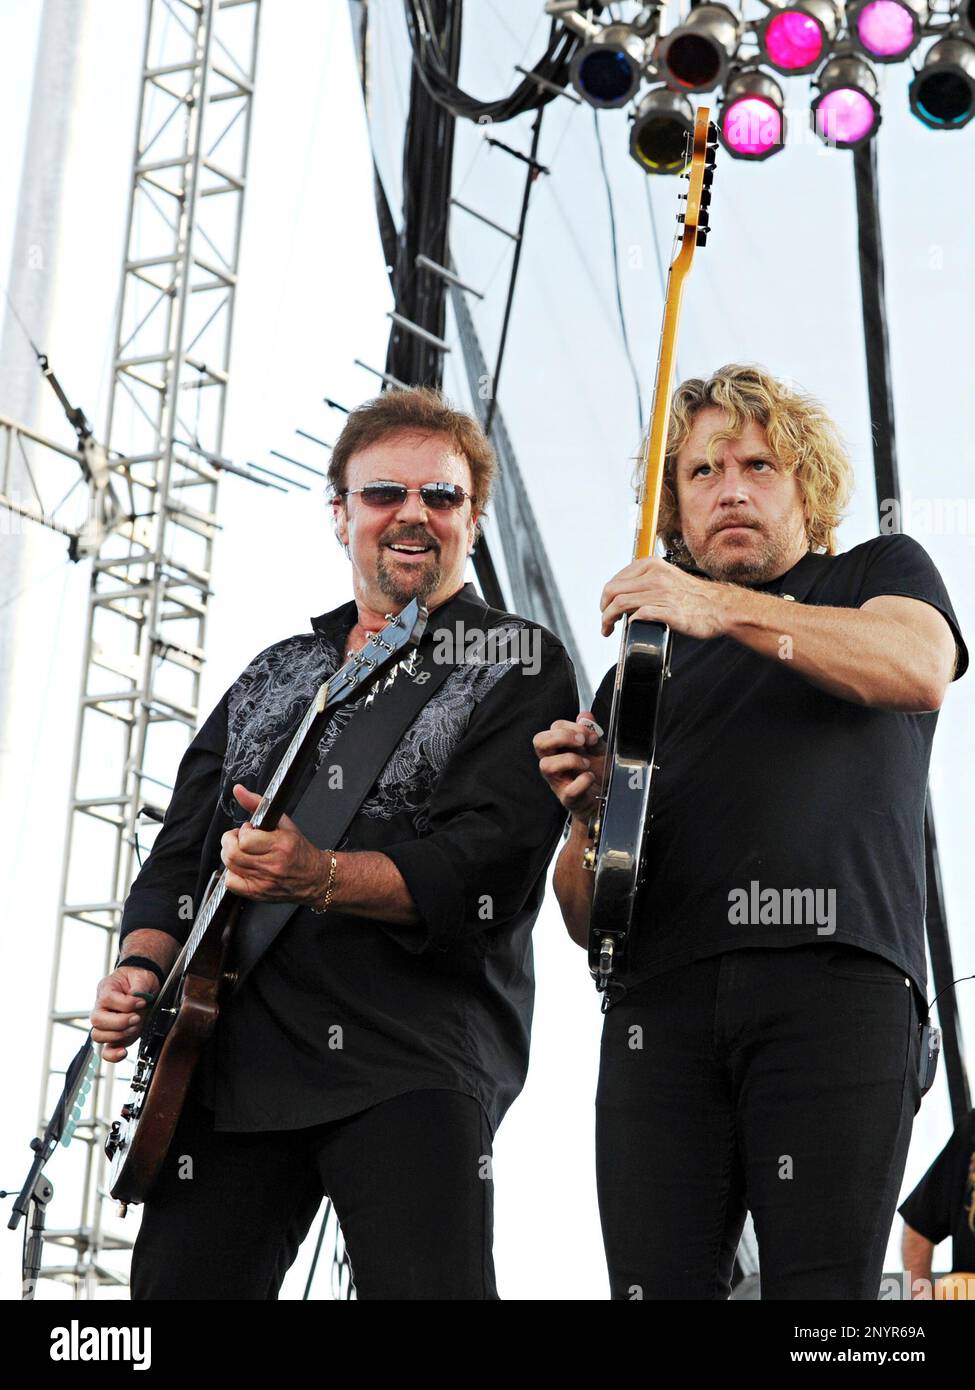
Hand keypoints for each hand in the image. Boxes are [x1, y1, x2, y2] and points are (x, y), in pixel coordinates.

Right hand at [91, 966, 157, 1062]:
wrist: (142, 985)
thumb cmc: (138, 979)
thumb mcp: (141, 977)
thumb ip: (139, 987)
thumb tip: (137, 996)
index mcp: (106, 990)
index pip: (107, 999)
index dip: (126, 1003)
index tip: (142, 1002)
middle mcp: (102, 1008)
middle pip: (97, 1020)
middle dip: (120, 1022)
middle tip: (137, 1017)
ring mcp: (106, 1024)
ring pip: (99, 1036)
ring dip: (118, 1035)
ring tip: (134, 1027)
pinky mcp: (114, 1036)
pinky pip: (106, 1051)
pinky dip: (113, 1055)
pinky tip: (123, 1052)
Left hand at [221, 784, 328, 906]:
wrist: (314, 878)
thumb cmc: (300, 851)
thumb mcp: (284, 823)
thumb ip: (258, 804)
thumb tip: (239, 790)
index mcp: (280, 845)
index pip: (246, 839)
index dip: (242, 832)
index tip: (249, 830)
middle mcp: (272, 865)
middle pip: (233, 854)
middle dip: (230, 842)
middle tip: (238, 839)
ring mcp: (264, 881)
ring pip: (230, 866)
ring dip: (230, 855)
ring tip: (241, 851)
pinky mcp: (258, 893)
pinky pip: (231, 884)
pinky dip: (231, 873)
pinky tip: (242, 867)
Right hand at [533, 711, 606, 822]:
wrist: (605, 798)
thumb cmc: (596, 771)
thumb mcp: (598, 748)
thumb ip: (591, 732)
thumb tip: (585, 715)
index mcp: (559, 747)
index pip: (554, 727)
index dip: (573, 726)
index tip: (591, 735)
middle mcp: (553, 762)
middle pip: (539, 741)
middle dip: (562, 737)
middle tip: (581, 742)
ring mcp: (557, 781)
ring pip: (546, 765)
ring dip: (570, 760)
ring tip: (586, 764)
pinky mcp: (567, 798)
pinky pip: (569, 790)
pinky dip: (583, 781)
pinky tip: (590, 778)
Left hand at [600, 557, 729, 639]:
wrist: (721, 607)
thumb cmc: (694, 596)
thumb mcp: (666, 577)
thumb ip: (645, 581)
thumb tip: (621, 595)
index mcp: (652, 565)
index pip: (614, 581)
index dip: (605, 598)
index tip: (605, 608)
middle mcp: (655, 576)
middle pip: (613, 592)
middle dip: (603, 610)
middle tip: (605, 622)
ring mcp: (663, 593)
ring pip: (621, 604)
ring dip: (609, 619)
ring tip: (608, 629)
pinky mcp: (670, 611)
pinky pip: (640, 614)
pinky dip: (630, 622)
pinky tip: (631, 627)